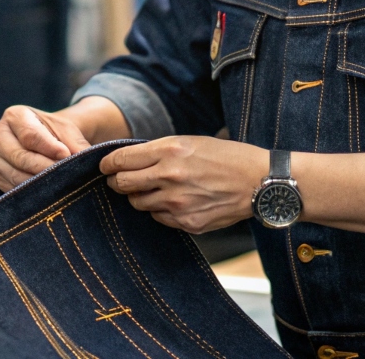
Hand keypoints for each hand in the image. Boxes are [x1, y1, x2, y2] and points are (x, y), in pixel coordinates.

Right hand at [0, 105, 93, 190]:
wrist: (43, 142)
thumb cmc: (54, 133)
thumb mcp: (66, 130)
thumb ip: (75, 143)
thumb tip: (81, 158)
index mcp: (14, 116)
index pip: (30, 135)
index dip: (49, 148)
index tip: (66, 156)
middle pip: (21, 157)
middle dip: (45, 168)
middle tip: (65, 175)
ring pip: (17, 176)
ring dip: (39, 183)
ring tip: (58, 184)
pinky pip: (13, 189)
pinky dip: (31, 192)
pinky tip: (46, 191)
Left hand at [99, 137, 268, 233]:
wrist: (259, 182)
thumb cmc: (225, 157)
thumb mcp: (190, 142)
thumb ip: (158, 151)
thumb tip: (128, 159)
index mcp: (169, 151)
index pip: (121, 160)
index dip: (107, 164)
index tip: (105, 166)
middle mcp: (169, 177)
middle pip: (123, 184)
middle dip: (118, 182)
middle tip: (120, 181)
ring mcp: (177, 203)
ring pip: (138, 203)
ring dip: (140, 197)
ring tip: (155, 190)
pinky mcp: (187, 222)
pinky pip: (158, 218)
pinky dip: (160, 210)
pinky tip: (174, 202)